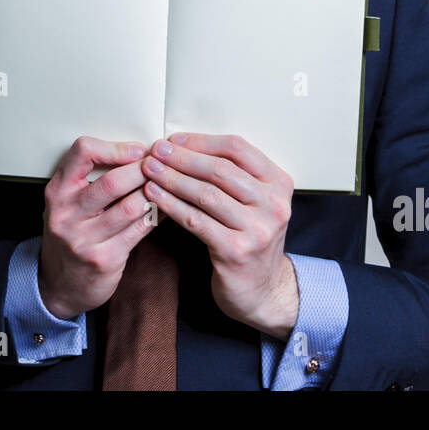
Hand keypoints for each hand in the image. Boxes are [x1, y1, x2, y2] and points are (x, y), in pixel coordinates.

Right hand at [38, 136, 158, 318]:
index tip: (138, 150)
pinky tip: (168, 207)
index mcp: (58, 190)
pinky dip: (158, 215)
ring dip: (155, 193)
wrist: (60, 284)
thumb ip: (91, 179)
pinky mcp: (104, 259)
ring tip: (169, 184)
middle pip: (112, 181)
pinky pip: (140, 230)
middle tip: (163, 165)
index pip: (82, 152)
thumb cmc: (71, 234)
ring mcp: (84, 239)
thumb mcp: (68, 202)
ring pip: (131, 207)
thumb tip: (139, 154)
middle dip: (144, 170)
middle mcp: (67, 213)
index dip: (115, 147)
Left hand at [140, 133, 297, 338]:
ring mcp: (258, 229)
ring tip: (149, 170)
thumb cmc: (250, 237)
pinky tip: (154, 196)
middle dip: (182, 158)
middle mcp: (274, 204)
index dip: (201, 141)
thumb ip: (233, 175)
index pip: (237, 148)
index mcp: (279, 182)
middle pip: (220, 169)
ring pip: (206, 194)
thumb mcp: (255, 201)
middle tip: (155, 151)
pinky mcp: (236, 251)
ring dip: (172, 179)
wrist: (262, 290)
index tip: (174, 140)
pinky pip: (196, 221)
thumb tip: (183, 145)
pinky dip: (171, 205)